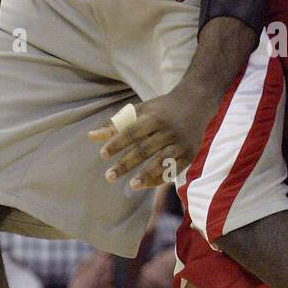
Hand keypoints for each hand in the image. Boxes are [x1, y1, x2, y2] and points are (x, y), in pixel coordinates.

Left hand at [91, 88, 215, 190]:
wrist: (197, 101)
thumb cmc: (162, 108)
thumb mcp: (141, 110)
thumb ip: (116, 124)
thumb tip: (91, 136)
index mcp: (154, 117)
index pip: (132, 131)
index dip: (117, 142)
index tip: (102, 154)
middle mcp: (169, 130)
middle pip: (145, 149)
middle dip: (127, 163)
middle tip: (109, 176)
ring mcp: (181, 143)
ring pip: (162, 161)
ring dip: (147, 174)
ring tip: (132, 185)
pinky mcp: (191, 153)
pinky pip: (175, 169)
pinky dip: (162, 177)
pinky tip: (146, 185)